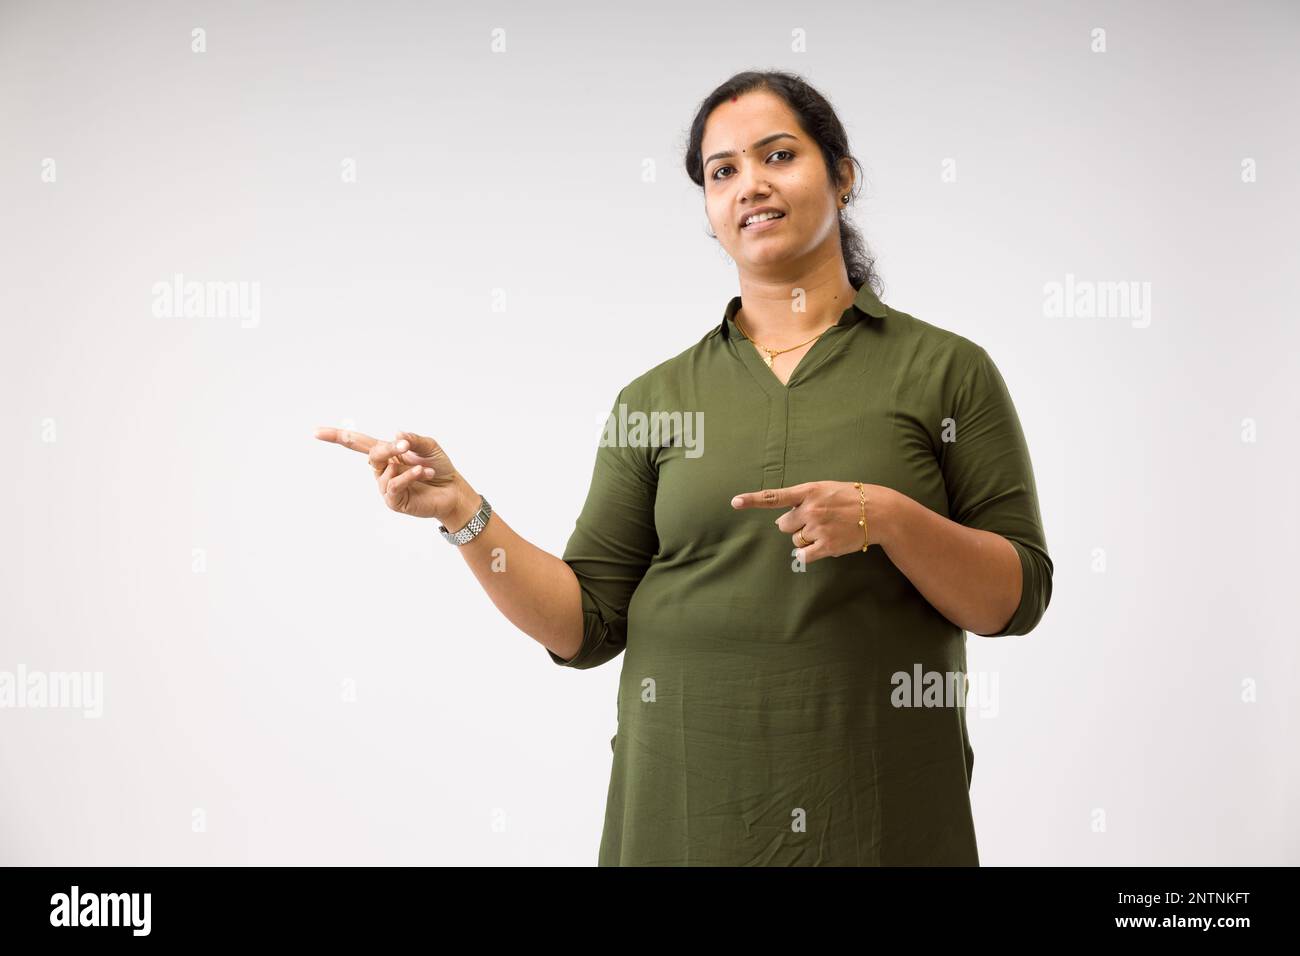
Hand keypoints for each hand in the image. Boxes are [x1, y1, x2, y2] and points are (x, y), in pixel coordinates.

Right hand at [313, 425, 475, 523]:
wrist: (454, 492)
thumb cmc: (440, 468)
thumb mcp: (429, 447)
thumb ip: (412, 439)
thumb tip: (396, 434)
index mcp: (387, 453)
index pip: (357, 443)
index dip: (336, 437)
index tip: (315, 432)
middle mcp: (383, 469)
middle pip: (372, 454)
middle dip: (387, 448)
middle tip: (404, 446)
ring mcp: (386, 486)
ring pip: (383, 469)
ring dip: (404, 464)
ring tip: (425, 467)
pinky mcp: (394, 501)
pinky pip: (394, 485)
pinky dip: (408, 477)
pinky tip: (423, 473)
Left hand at [729, 481, 894, 562]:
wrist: (878, 512)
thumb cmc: (849, 499)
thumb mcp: (825, 489)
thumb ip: (802, 500)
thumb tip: (780, 521)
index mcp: (808, 491)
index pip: (775, 496)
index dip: (753, 500)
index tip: (734, 502)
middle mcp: (810, 509)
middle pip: (784, 525)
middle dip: (796, 524)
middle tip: (817, 520)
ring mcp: (818, 528)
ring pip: (795, 540)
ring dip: (806, 538)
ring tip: (827, 529)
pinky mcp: (826, 546)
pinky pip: (803, 555)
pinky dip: (808, 553)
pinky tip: (823, 545)